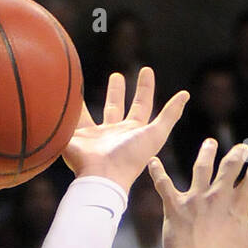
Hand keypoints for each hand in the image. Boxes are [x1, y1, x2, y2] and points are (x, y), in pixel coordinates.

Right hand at [62, 67, 188, 192]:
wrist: (100, 177)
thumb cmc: (129, 158)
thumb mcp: (155, 135)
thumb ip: (169, 116)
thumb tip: (185, 94)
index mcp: (132, 132)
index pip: (142, 105)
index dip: (145, 88)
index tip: (146, 70)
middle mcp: (113, 134)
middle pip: (115, 108)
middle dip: (117, 92)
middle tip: (117, 75)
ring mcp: (93, 136)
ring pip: (91, 112)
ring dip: (88, 98)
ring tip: (85, 83)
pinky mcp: (75, 137)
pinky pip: (71, 116)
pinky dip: (67, 105)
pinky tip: (62, 92)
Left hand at [148, 140, 247, 247]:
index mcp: (239, 204)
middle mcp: (218, 195)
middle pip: (230, 166)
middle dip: (237, 154)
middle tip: (241, 148)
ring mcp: (196, 198)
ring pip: (202, 168)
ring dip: (207, 153)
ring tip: (210, 144)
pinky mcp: (175, 206)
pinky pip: (164, 185)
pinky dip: (158, 173)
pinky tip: (153, 161)